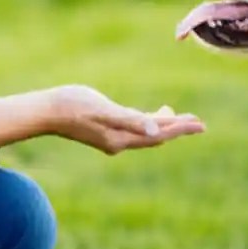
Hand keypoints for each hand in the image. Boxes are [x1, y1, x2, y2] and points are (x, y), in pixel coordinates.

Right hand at [43, 85, 204, 155]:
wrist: (46, 112)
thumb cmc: (73, 106)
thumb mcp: (104, 110)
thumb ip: (130, 120)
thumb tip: (156, 130)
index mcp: (122, 138)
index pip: (160, 134)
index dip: (181, 128)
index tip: (201, 124)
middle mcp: (119, 142)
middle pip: (156, 137)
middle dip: (177, 128)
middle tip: (199, 123)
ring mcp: (112, 138)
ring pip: (146, 134)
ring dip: (164, 125)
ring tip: (180, 117)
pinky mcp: (105, 130)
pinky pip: (134, 129)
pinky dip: (147, 122)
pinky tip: (150, 115)